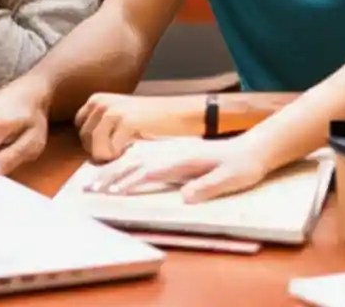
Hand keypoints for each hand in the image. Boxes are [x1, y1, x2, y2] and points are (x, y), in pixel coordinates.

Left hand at [74, 93, 200, 161]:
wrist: (178, 114)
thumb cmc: (149, 120)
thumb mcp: (118, 116)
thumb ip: (100, 125)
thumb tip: (86, 148)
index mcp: (96, 99)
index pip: (78, 127)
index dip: (91, 140)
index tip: (108, 145)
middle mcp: (101, 102)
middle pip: (84, 138)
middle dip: (99, 150)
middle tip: (118, 151)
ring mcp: (112, 111)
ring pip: (94, 145)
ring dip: (107, 155)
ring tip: (123, 152)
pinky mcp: (126, 122)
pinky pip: (110, 149)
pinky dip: (119, 155)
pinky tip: (130, 150)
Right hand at [87, 135, 271, 203]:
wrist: (255, 148)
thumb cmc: (244, 165)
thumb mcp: (232, 178)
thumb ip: (209, 186)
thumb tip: (184, 197)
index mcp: (185, 160)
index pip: (151, 172)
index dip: (131, 183)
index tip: (111, 193)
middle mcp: (175, 155)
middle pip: (136, 164)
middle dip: (111, 176)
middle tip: (89, 189)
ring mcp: (173, 154)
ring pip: (136, 161)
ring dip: (114, 170)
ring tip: (94, 181)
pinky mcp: (175, 156)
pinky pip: (144, 159)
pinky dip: (126, 164)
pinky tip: (115, 168)